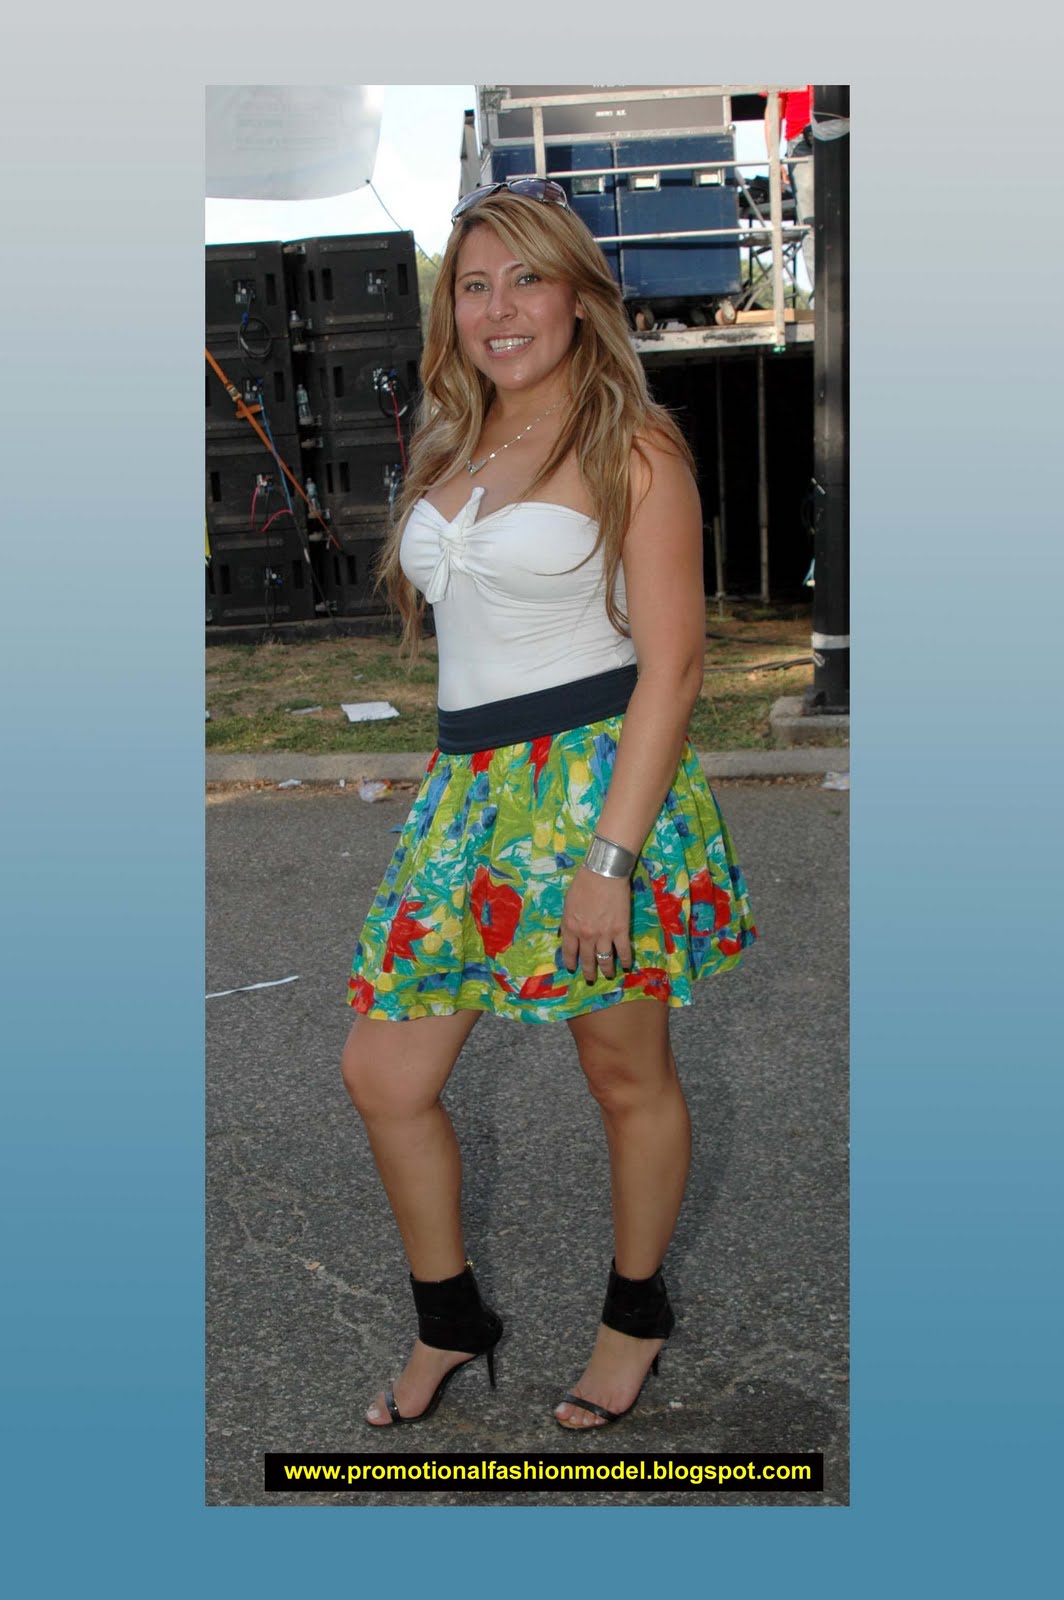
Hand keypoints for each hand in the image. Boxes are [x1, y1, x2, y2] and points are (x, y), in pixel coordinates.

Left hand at [560, 867, 633, 983]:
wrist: (604, 873)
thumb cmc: (584, 883)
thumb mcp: (568, 902)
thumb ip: (567, 920)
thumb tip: (565, 933)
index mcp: (570, 927)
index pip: (569, 951)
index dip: (571, 962)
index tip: (572, 968)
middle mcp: (586, 935)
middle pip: (587, 959)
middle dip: (588, 971)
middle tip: (590, 979)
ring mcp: (604, 934)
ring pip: (604, 959)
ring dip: (606, 970)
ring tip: (608, 975)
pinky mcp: (621, 930)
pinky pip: (624, 950)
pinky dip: (626, 960)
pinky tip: (626, 966)